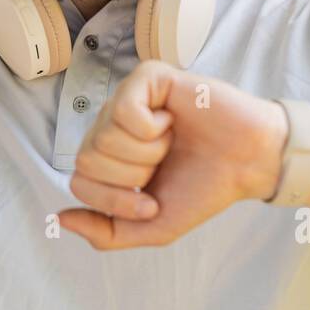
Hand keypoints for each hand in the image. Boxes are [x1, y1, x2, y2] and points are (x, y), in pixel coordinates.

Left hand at [58, 60, 287, 250]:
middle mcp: (111, 126)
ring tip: (171, 143)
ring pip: (104, 137)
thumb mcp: (153, 226)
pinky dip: (153, 128)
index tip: (152, 201)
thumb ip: (106, 232)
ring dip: (147, 152)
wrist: (249, 163)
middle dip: (132, 176)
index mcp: (109, 158)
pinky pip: (124, 111)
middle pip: (87, 160)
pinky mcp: (148, 76)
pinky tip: (173, 122)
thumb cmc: (203, 187)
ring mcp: (127, 98)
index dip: (116, 201)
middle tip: (164, 165)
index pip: (79, 182)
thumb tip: (60, 220)